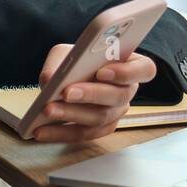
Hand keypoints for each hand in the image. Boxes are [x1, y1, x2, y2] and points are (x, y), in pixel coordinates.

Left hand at [29, 44, 157, 142]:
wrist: (68, 77)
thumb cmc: (76, 60)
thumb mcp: (67, 52)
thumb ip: (60, 61)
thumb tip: (50, 79)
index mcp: (131, 65)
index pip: (144, 69)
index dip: (126, 73)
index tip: (102, 72)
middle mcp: (128, 90)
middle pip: (118, 96)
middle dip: (90, 94)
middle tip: (66, 92)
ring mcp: (117, 112)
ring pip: (100, 118)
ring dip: (71, 114)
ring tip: (47, 110)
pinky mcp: (101, 128)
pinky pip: (85, 134)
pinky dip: (61, 133)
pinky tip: (41, 130)